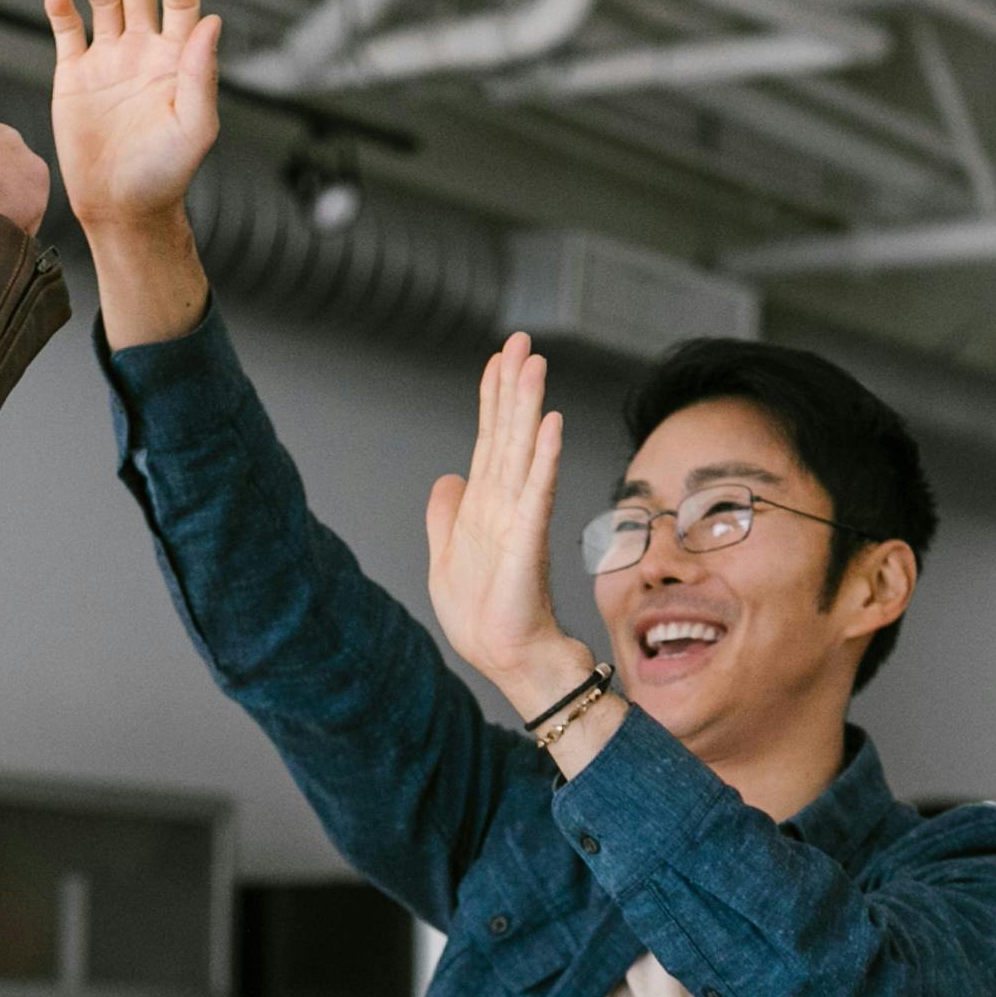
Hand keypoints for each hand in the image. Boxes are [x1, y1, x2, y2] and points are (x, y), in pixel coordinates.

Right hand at [44, 0, 221, 230]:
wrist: (121, 209)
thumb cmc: (166, 175)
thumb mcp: (194, 129)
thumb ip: (203, 76)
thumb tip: (212, 22)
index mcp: (178, 57)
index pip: (179, 0)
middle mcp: (144, 49)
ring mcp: (108, 59)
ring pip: (102, 1)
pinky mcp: (74, 75)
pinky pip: (67, 32)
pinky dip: (61, 9)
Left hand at [425, 335, 592, 712]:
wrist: (506, 657)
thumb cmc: (484, 616)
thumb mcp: (444, 559)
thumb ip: (445, 516)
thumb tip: (445, 478)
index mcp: (484, 505)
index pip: (490, 439)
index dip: (493, 398)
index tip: (498, 358)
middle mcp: (505, 502)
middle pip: (508, 431)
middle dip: (513, 384)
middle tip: (521, 338)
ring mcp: (519, 518)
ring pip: (522, 449)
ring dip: (529, 406)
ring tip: (535, 363)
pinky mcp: (528, 540)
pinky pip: (537, 490)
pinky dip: (543, 457)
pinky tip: (550, 424)